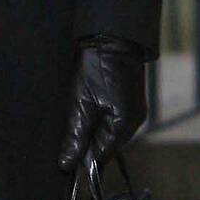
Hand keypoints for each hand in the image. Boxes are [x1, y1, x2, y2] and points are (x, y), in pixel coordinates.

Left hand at [58, 34, 147, 173]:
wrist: (112, 36)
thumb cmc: (96, 66)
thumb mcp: (81, 102)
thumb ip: (75, 135)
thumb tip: (67, 164)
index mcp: (124, 125)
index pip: (102, 155)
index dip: (83, 159)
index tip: (65, 164)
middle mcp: (134, 121)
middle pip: (107, 145)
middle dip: (87, 144)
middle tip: (65, 138)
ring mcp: (134, 111)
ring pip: (109, 132)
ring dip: (92, 130)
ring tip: (76, 118)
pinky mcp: (131, 101)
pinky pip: (113, 120)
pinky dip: (99, 119)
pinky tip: (87, 110)